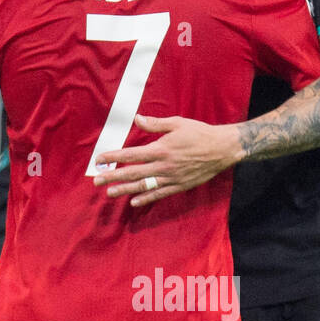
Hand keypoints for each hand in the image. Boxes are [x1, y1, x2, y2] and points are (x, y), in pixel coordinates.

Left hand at [93, 114, 240, 204]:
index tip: (99, 159)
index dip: (113, 157)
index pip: (131, 155)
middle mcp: (163, 166)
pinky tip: (134, 202)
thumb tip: (136, 118)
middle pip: (133, 173)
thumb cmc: (199, 133)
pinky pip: (159, 194)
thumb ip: (155, 124)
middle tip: (97, 180)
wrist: (222, 149)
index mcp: (161, 149)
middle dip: (113, 176)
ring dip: (125, 190)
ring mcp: (171, 178)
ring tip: (110, 193)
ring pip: (144, 186)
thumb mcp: (177, 123)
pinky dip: (146, 199)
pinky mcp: (179, 186)